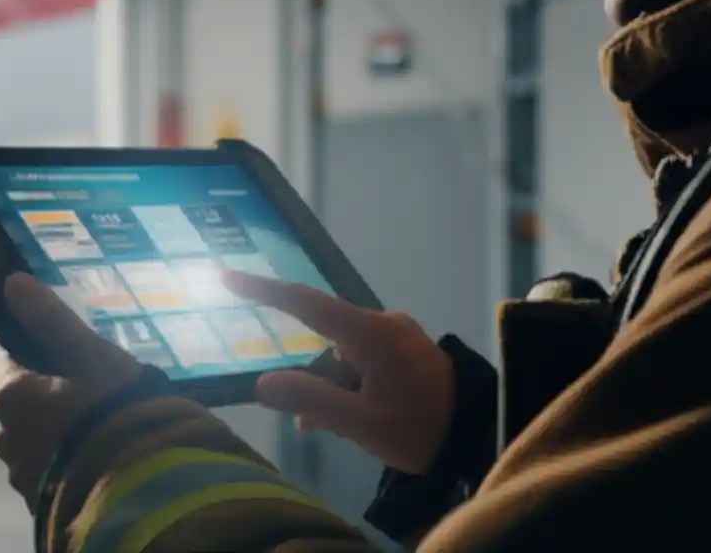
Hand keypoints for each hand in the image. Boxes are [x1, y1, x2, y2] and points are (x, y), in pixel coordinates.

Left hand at [0, 273, 141, 508]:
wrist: (139, 488)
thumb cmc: (115, 411)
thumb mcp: (91, 356)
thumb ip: (52, 320)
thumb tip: (12, 281)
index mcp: (10, 397)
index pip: (6, 363)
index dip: (34, 355)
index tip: (68, 357)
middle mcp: (5, 439)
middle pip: (19, 405)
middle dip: (47, 398)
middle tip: (93, 395)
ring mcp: (22, 477)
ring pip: (34, 442)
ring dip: (57, 434)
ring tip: (102, 430)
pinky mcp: (42, 505)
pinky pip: (51, 473)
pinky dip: (68, 463)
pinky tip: (100, 459)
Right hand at [225, 271, 455, 473]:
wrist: (481, 433)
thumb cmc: (423, 429)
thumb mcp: (363, 424)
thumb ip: (311, 401)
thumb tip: (262, 384)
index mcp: (371, 333)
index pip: (305, 302)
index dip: (263, 289)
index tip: (229, 276)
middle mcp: (382, 324)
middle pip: (323, 342)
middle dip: (314, 381)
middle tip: (316, 425)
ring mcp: (395, 335)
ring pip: (342, 358)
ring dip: (335, 389)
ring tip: (348, 429)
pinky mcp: (403, 349)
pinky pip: (361, 362)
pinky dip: (350, 387)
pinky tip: (352, 418)